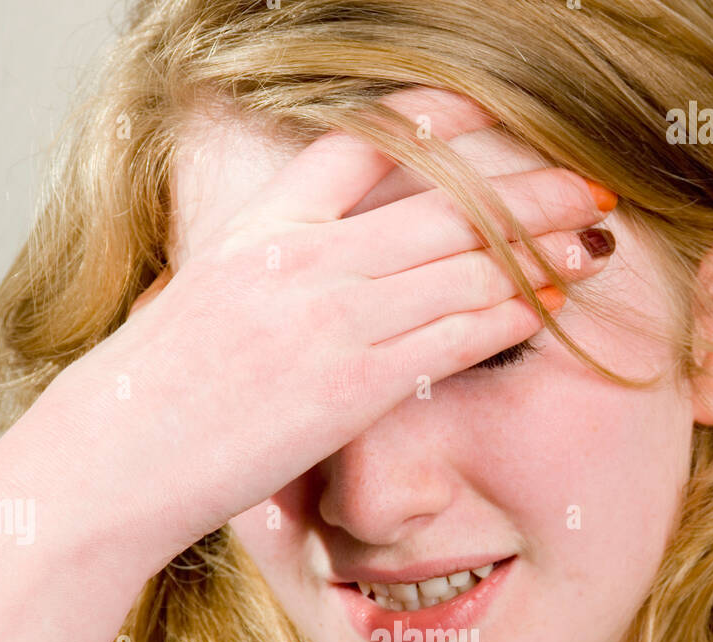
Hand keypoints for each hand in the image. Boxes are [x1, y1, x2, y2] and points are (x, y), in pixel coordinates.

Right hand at [50, 88, 615, 571]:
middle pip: (441, 200)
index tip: (486, 117)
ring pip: (462, 261)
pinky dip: (512, 311)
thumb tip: (291, 279)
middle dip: (525, 189)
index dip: (435, 124)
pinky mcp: (355, 382)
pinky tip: (552, 301)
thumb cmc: (151, 395)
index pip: (361, 147)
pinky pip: (456, 333)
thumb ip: (260, 276)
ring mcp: (334, 316)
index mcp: (266, 229)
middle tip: (582, 182)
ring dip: (538, 244)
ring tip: (590, 233)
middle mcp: (308, 257)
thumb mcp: (200, 302)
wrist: (122, 454)